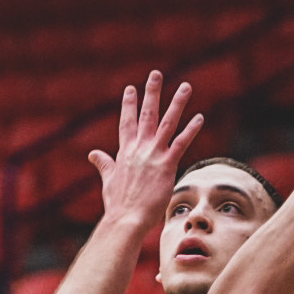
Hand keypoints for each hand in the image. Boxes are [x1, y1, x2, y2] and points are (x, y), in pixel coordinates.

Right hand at [88, 71, 203, 228]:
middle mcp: (139, 149)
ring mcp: (153, 155)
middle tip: (156, 74)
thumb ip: (103, 164)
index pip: (127, 123)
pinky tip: (200, 117)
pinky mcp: (166, 165)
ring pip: (167, 122)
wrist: (126, 219)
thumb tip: (92, 154)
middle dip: (151, 93)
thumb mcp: (108, 180)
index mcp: (125, 152)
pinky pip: (181, 143)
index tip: (130, 89)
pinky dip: (191, 129)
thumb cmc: (117, 204)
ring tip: (186, 86)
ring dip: (177, 103)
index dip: (129, 105)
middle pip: (146, 114)